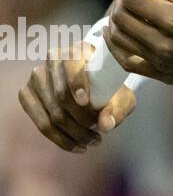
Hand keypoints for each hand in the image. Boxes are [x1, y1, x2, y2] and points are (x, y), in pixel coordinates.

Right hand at [18, 41, 135, 151]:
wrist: (94, 84)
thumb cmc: (110, 86)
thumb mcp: (122, 95)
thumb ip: (117, 108)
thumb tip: (105, 125)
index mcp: (79, 50)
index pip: (72, 64)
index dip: (77, 82)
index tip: (86, 101)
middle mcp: (53, 59)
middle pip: (60, 95)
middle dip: (80, 120)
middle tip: (98, 136)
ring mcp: (37, 76)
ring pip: (51, 112)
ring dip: (72, 133)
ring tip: (91, 143)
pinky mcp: (27, 94)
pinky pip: (40, 122)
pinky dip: (59, 137)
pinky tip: (77, 145)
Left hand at [102, 0, 172, 85]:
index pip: (132, 1)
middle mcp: (161, 43)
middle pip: (121, 20)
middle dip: (122, 2)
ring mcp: (161, 62)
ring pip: (119, 42)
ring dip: (116, 23)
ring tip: (125, 13)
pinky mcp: (163, 75)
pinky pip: (128, 63)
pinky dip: (118, 49)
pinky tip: (120, 37)